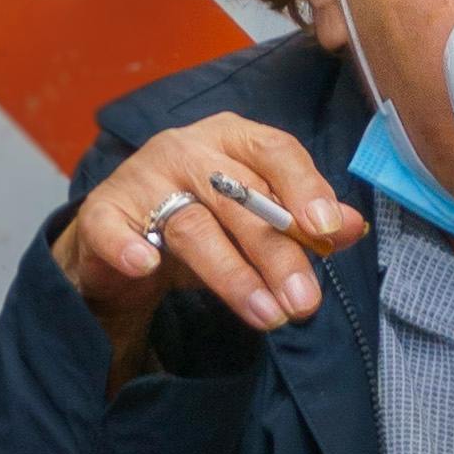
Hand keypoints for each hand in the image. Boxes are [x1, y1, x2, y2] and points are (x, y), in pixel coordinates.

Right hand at [57, 119, 366, 337]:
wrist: (121, 239)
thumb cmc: (201, 219)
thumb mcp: (255, 219)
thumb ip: (302, 221)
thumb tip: (351, 227)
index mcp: (231, 138)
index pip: (275, 151)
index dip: (303, 188)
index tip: (324, 229)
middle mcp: (186, 149)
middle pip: (239, 198)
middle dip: (277, 254)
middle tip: (304, 303)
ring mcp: (141, 178)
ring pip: (191, 224)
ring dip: (231, 274)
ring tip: (266, 315)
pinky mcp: (102, 212)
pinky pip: (113, 229)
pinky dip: (129, 247)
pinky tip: (147, 268)